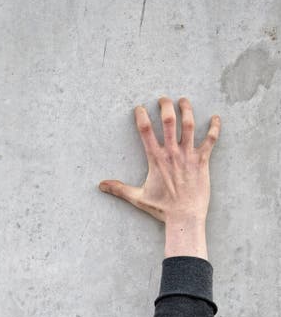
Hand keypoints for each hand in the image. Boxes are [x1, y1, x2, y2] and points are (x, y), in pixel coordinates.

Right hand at [98, 97, 220, 225]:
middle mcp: (172, 153)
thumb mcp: (138, 198)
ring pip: (189, 124)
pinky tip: (215, 117)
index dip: (141, 116)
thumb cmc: (162, 208)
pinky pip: (211, 139)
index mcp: (156, 159)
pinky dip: (215, 127)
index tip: (140, 108)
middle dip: (165, 105)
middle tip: (163, 99)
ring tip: (183, 101)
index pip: (145, 131)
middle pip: (168, 120)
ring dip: (186, 109)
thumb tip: (101, 186)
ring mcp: (188, 155)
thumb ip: (119, 189)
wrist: (185, 217)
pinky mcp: (202, 161)